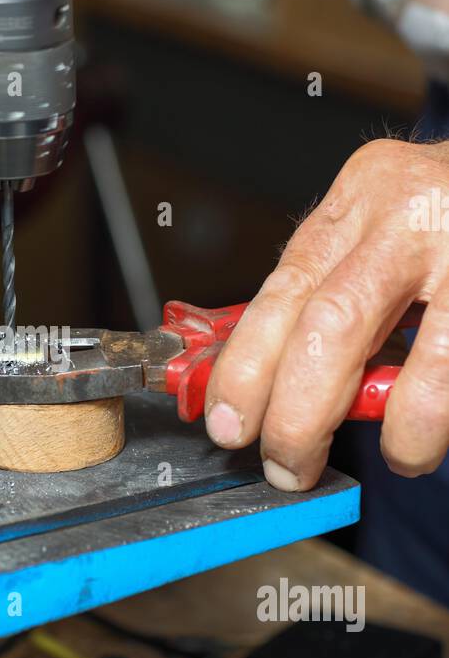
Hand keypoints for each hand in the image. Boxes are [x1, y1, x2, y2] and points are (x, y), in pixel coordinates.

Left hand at [204, 138, 448, 486]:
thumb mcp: (383, 226)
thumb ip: (330, 288)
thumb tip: (263, 385)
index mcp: (366, 193)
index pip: (286, 288)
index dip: (248, 365)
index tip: (230, 422)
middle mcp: (418, 212)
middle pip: (333, 324)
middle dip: (300, 413)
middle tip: (289, 464)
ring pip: (426, 364)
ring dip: (402, 428)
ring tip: (400, 455)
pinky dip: (445, 413)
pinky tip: (435, 429)